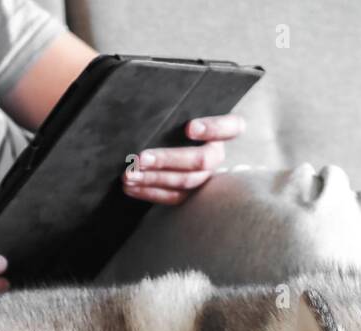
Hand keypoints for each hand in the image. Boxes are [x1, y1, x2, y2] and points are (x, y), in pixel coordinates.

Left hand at [122, 114, 243, 204]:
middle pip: (201, 160)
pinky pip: (174, 197)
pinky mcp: (190, 193)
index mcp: (223, 129)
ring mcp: (205, 176)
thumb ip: (173, 106)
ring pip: (185, 181)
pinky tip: (131, 187)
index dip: (213, 128)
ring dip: (154, 179)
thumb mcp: (177, 108)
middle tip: (140, 158)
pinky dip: (150, 192)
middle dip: (168, 159)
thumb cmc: (172, 118)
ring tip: (129, 175)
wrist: (167, 139)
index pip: (231, 127)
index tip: (190, 127)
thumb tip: (145, 103)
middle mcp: (216, 154)